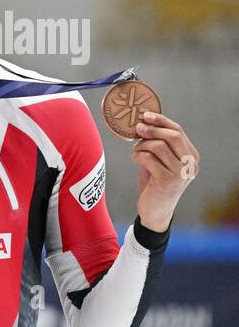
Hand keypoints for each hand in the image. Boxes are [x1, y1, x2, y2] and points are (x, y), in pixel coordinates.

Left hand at [132, 111, 199, 231]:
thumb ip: (159, 146)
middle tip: (137, 128)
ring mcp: (181, 173)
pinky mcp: (168, 181)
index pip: (179, 131)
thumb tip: (144, 123)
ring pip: (159, 146)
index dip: (161, 121)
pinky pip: (149, 159)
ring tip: (136, 149)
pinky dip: (138, 156)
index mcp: (192, 156)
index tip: (145, 115)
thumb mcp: (161, 162)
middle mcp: (191, 164)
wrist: (155, 211)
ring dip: (142, 144)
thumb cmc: (156, 184)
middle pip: (173, 136)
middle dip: (152, 129)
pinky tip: (135, 159)